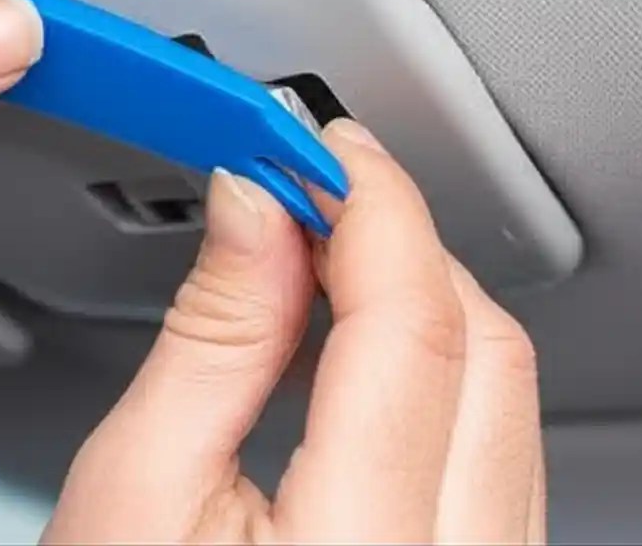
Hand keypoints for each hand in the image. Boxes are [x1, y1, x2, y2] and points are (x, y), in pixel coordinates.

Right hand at [43, 119, 545, 543]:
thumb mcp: (132, 498)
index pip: (411, 327)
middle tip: (310, 189)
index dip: (370, 205)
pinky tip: (367, 348)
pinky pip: (504, 448)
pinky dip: (443, 371)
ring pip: (509, 394)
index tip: (315, 143)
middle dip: (402, 241)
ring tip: (327, 259)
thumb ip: (213, 340)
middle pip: (485, 346)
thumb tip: (254, 208)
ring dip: (426, 300)